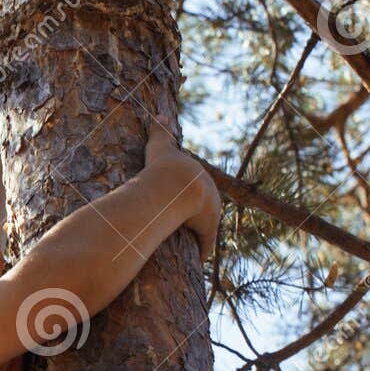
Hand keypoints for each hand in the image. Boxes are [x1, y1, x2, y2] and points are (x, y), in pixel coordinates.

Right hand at [143, 115, 220, 265]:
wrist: (175, 185)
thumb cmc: (164, 167)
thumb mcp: (161, 147)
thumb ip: (160, 130)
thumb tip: (159, 112)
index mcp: (199, 177)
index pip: (197, 185)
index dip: (190, 192)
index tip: (184, 200)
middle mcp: (210, 193)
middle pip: (205, 205)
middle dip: (199, 213)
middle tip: (188, 222)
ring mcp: (210, 211)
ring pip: (206, 225)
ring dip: (201, 234)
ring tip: (193, 243)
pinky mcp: (208, 228)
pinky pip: (205, 242)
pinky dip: (202, 250)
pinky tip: (199, 258)